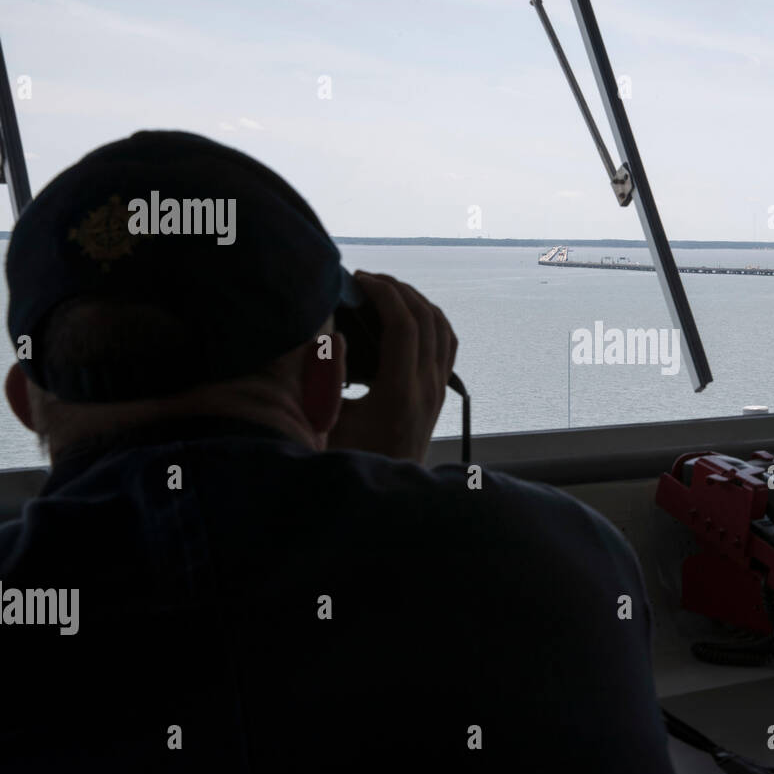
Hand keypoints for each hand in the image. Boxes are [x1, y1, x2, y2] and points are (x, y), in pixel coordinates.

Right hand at [328, 271, 456, 463]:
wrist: (386, 494)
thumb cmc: (349, 459)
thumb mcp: (326, 421)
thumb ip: (327, 378)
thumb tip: (330, 335)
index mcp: (399, 394)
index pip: (404, 326)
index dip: (383, 293)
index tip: (358, 279)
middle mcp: (427, 388)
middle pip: (427, 319)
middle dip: (398, 289)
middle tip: (367, 279)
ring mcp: (438, 390)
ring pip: (443, 327)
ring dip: (416, 301)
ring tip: (384, 291)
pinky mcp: (439, 393)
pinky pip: (447, 343)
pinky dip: (429, 319)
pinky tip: (405, 316)